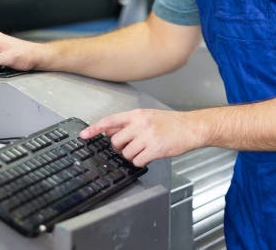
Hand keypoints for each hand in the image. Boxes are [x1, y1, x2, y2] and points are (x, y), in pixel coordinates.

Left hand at [79, 109, 206, 166]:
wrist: (191, 127)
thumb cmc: (172, 123)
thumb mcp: (149, 116)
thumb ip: (130, 123)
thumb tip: (110, 131)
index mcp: (137, 115)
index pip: (110, 121)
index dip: (95, 128)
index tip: (84, 135)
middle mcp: (140, 124)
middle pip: (115, 141)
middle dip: (120, 147)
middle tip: (132, 146)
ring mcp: (147, 136)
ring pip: (126, 153)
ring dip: (133, 155)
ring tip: (145, 150)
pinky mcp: (154, 149)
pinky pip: (137, 161)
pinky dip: (141, 161)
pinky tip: (150, 156)